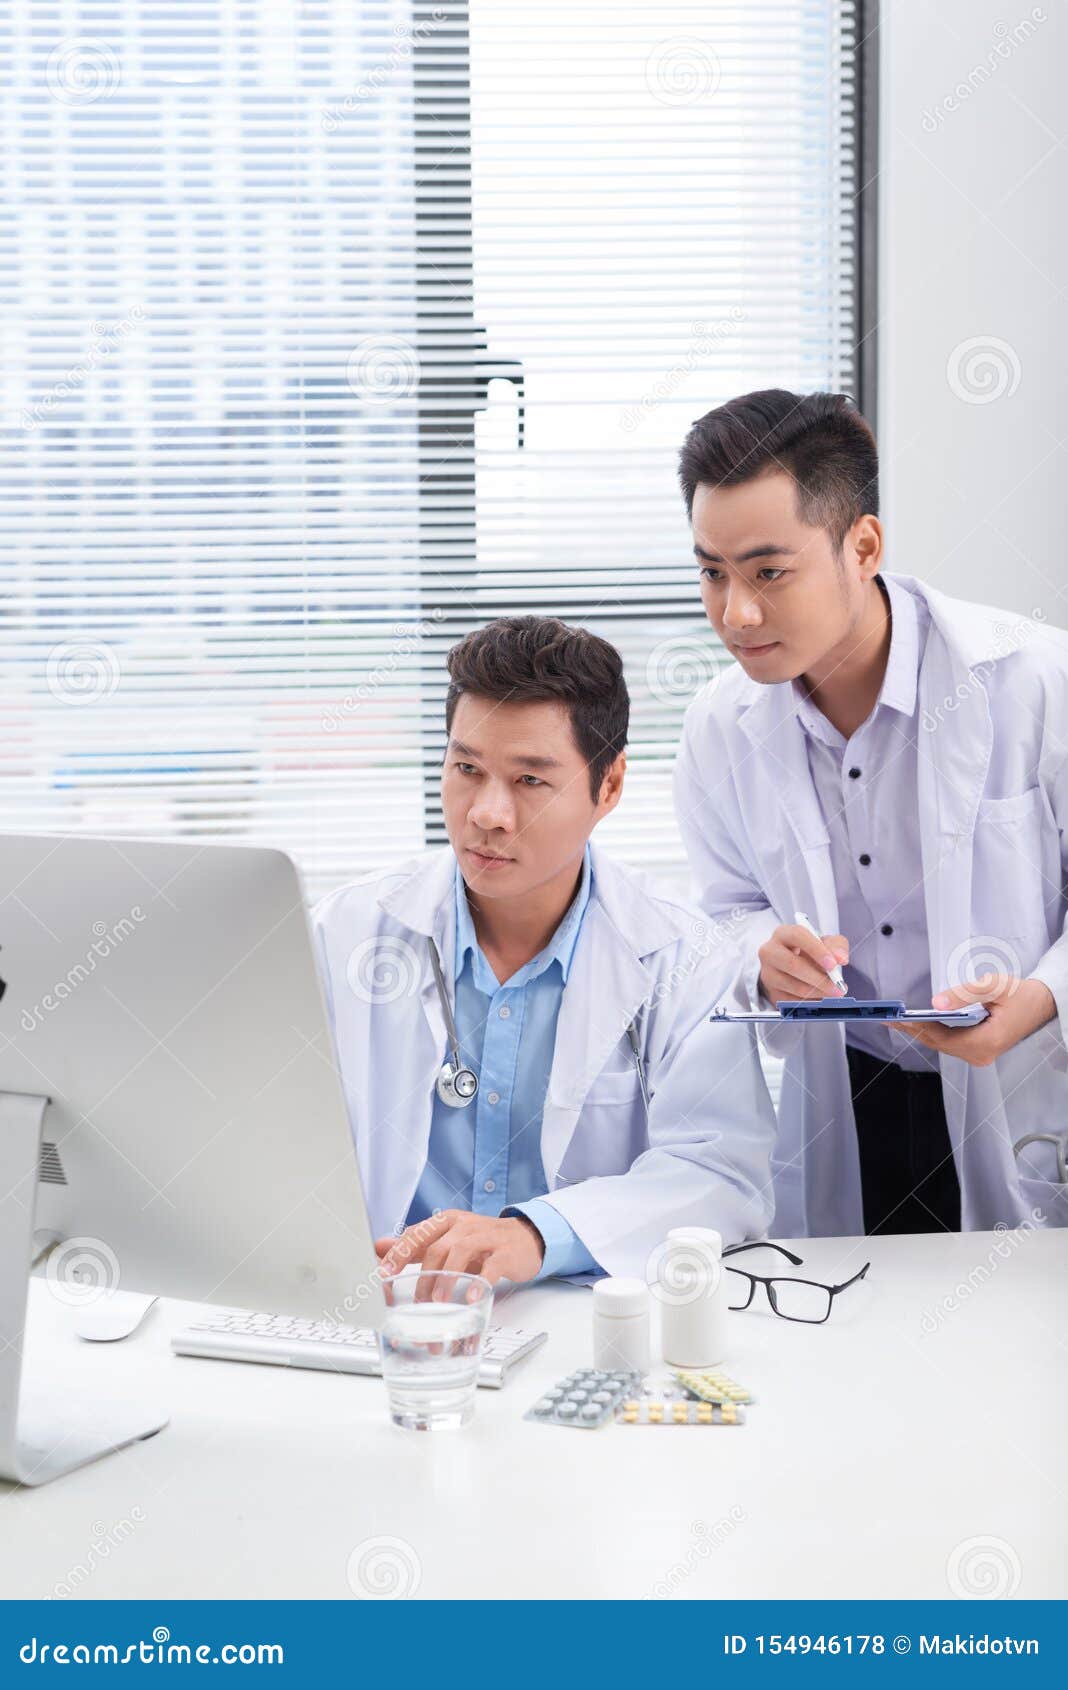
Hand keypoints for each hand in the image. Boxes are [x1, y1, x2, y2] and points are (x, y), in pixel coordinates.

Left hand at [375, 1209, 544, 1294]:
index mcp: (447, 1221)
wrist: (525, 1238)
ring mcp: (486, 1237)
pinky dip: (480, 1283)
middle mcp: (464, 1225)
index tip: (384, 1273)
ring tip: (440, 1301)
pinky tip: (472, 1298)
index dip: (399, 1253)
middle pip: (437, 1247)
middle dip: (424, 1276)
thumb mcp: (447, 1240)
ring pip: (461, 1253)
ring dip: (447, 1279)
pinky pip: (491, 1266)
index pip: (417, 1234)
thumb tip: (380, 1245)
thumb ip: (416, 1244)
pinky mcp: (505, 1252)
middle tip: (417, 1300)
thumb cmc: (482, 1242)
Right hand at [758, 925, 848, 1002]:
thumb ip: (836, 947)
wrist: (793, 967)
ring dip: (817, 992)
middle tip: (837, 986)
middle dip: (818, 978)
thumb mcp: (825, 943)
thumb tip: (840, 958)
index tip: (833, 964)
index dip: (816, 950)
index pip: (797, 937)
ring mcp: (768, 974)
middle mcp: (770, 952)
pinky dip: (810, 1002)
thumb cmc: (809, 952)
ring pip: (793, 985)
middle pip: (792, 964)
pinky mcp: (772, 992)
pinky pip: (792, 1001)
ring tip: (834, 994)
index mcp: (783, 934)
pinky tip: (822, 999)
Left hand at [890, 974, 1056, 1067]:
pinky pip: (950, 1044)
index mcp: (986, 1041)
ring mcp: (980, 1055)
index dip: (918, 1026)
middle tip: (889, 1017)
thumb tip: (936, 1003)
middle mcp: (982, 1054)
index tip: (898, 1017)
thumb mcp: (992, 986)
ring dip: (921, 1032)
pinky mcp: (979, 1051)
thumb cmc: (1019, 994)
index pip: (943, 1037)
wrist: (1041, 1004)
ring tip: (898, 1020)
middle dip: (914, 1029)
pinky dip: (934, 1033)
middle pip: (939, 1044)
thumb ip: (963, 994)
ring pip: (943, 1045)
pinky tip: (919, 1024)